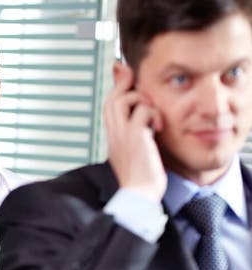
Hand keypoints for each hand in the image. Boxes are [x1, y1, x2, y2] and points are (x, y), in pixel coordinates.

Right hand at [104, 62, 166, 201]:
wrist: (139, 194)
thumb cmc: (142, 177)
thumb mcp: (137, 150)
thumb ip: (138, 132)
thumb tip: (144, 120)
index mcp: (113, 137)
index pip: (109, 106)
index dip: (117, 88)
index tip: (125, 75)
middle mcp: (114, 133)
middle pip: (112, 98)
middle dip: (125, 84)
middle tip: (135, 78)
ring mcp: (122, 134)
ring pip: (125, 99)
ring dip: (142, 100)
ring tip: (153, 116)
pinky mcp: (135, 136)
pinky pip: (144, 110)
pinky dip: (154, 114)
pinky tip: (159, 127)